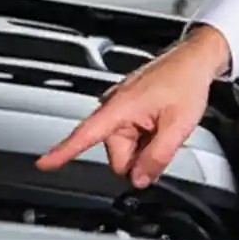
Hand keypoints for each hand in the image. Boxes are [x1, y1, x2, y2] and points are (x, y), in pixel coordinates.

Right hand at [35, 25, 230, 187]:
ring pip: (126, 150)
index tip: (43, 163)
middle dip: (139, 157)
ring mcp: (121, 109)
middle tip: (162, 138)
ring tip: (164, 126)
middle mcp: (115, 107)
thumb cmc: (186, 81)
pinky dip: (146, 138)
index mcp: (120, 107)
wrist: (195, 60)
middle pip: (117, 156)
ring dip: (145, 147)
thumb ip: (157, 156)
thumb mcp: (178, 125)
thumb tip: (139, 179)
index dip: (62, 152)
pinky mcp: (129, 110)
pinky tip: (161, 124)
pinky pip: (132, 137)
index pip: (85, 135)